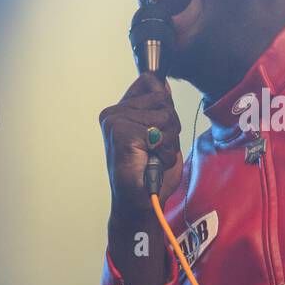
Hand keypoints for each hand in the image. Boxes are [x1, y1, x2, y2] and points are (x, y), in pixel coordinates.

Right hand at [99, 73, 183, 221]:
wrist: (140, 202)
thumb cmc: (148, 173)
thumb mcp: (160, 133)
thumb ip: (159, 108)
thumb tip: (163, 83)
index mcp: (119, 110)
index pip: (150, 82)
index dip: (163, 103)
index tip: (156, 128)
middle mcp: (114, 113)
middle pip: (164, 99)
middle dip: (170, 128)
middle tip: (154, 149)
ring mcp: (115, 121)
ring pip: (167, 116)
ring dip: (169, 143)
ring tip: (153, 157)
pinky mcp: (121, 132)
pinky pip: (163, 132)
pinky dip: (165, 152)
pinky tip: (151, 162)